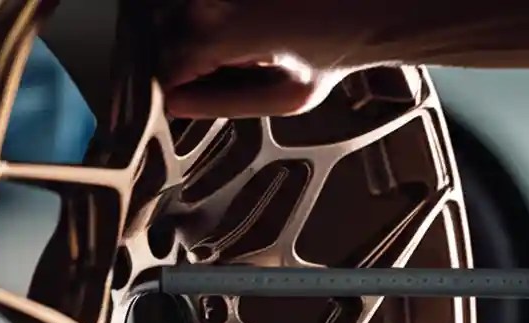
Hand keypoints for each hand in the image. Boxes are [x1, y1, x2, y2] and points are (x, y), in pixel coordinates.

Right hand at [162, 0, 374, 117]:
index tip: (184, 102)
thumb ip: (222, 104)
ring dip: (197, 41)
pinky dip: (214, 24)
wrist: (363, 9)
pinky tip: (249, 35)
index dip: (171, 91)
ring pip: (181, 19)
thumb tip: (179, 106)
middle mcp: (211, 2)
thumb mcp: (283, 98)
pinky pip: (203, 9)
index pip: (165, 70)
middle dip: (184, 64)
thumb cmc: (334, 50)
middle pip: (168, 40)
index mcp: (219, 33)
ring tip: (243, 56)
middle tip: (222, 81)